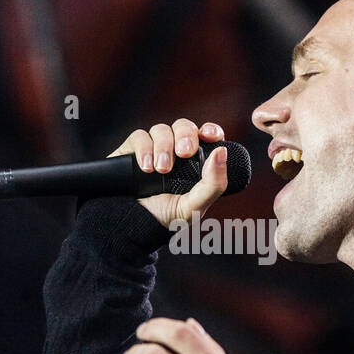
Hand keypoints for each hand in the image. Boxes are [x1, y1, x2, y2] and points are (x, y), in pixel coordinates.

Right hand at [107, 118, 227, 228]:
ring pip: (162, 129)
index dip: (210, 130)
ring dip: (164, 147)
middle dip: (186, 135)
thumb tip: (221, 152)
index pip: (206, 136)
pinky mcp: (132, 150)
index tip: (210, 136)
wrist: (132, 226)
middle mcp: (175, 152)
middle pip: (184, 126)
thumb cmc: (166, 218)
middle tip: (184, 153)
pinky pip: (139, 136)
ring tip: (161, 170)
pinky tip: (146, 168)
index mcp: (195, 163)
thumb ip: (213, 184)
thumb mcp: (195, 207)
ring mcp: (154, 149)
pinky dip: (144, 149)